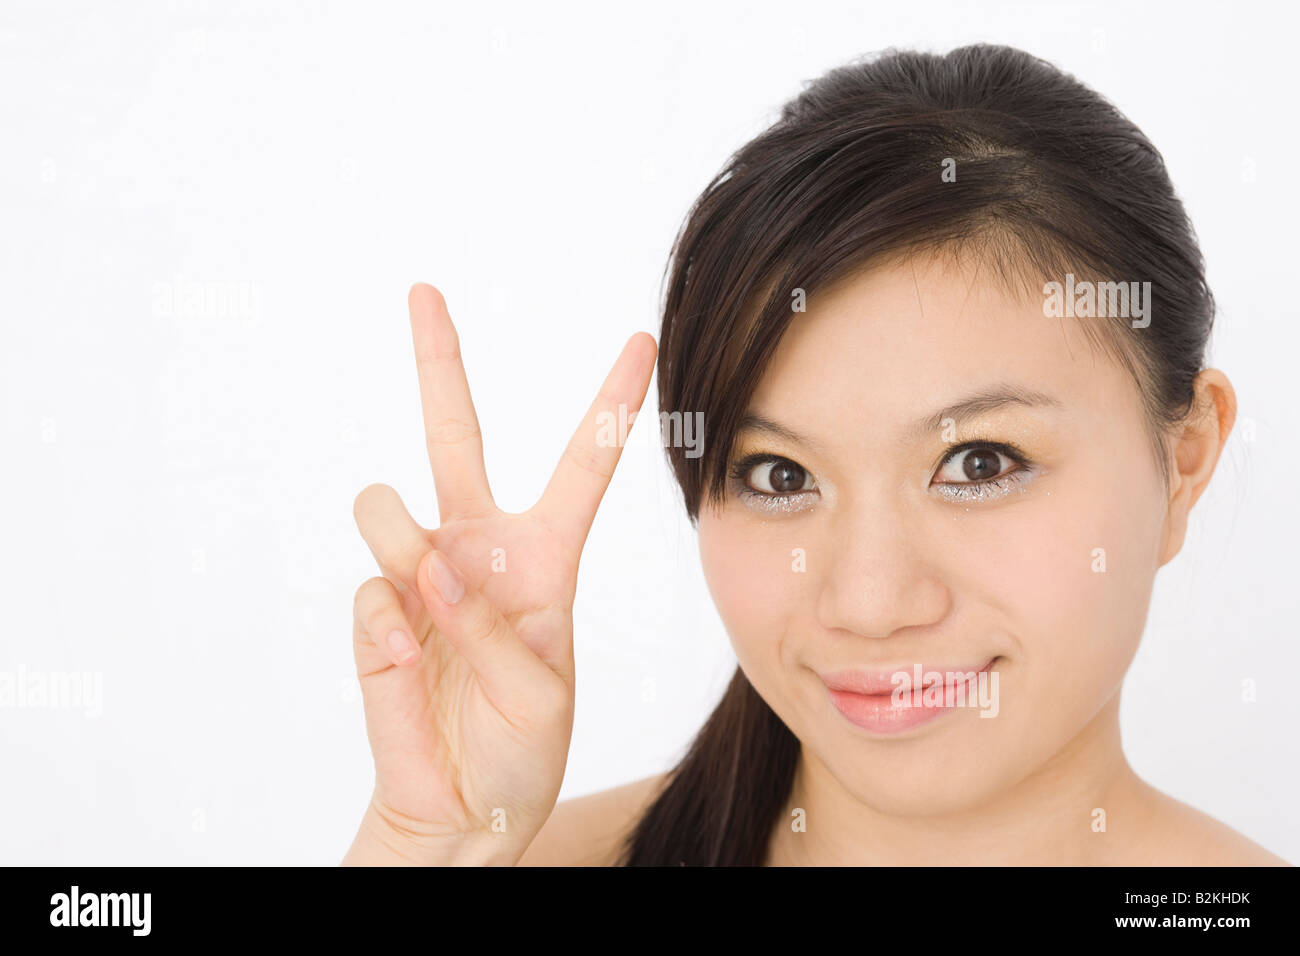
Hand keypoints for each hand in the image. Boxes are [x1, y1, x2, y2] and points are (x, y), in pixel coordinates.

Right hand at [343, 283, 656, 864]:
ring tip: (434, 613)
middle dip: (439, 360)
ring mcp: (419, 574)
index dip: (609, 403)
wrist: (463, 809)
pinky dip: (391, 631)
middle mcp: (477, 547)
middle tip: (424, 290)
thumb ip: (492, 625)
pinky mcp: (373, 612)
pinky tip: (412, 666)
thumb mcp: (542, 691)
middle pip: (454, 433)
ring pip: (387, 509)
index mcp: (543, 554)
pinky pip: (368, 591)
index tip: (643, 340)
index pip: (583, 464)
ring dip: (406, 551)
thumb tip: (429, 565)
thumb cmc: (521, 746)